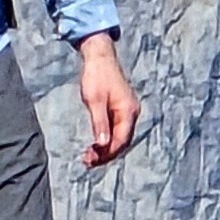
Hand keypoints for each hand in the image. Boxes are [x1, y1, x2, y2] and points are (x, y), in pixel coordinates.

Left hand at [74, 35, 140, 168]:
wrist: (99, 57)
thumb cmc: (96, 76)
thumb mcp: (95, 100)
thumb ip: (100, 122)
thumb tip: (103, 144)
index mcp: (128, 111)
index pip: (121, 140)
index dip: (108, 153)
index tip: (91, 161)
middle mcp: (131, 113)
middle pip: (122, 141)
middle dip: (106, 154)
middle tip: (87, 162)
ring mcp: (127, 111)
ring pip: (119, 137)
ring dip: (106, 148)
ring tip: (89, 156)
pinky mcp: (121, 109)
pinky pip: (116, 130)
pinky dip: (106, 139)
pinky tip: (96, 144)